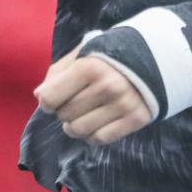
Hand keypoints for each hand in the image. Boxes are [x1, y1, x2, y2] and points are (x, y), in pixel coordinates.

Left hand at [33, 45, 153, 143]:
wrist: (153, 57)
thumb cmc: (109, 55)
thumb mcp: (82, 53)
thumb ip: (58, 72)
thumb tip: (39, 96)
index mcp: (89, 66)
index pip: (51, 98)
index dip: (47, 101)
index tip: (52, 98)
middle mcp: (107, 86)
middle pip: (64, 115)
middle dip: (63, 111)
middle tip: (75, 101)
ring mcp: (123, 104)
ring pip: (80, 131)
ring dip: (75, 126)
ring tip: (82, 114)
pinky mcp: (136, 119)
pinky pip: (100, 139)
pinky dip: (92, 135)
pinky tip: (96, 122)